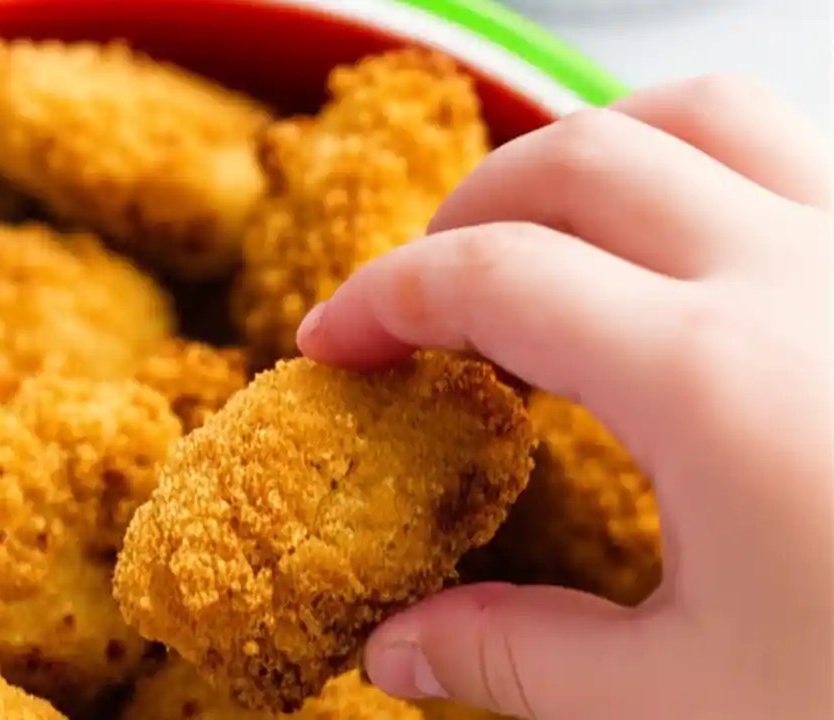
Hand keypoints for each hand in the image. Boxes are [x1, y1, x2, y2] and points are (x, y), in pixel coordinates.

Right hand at [297, 75, 832, 718]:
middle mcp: (799, 276)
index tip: (334, 342)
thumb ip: (519, 660)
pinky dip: (704, 162)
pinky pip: (799, 148)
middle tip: (419, 290)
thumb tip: (397, 653)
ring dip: (589, 155)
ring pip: (701, 113)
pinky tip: (684, 246)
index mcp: (714, 378)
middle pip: (579, 158)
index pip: (491, 279)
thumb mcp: (693, 704)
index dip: (383, 299)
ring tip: (540, 230)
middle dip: (468, 211)